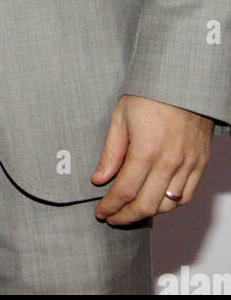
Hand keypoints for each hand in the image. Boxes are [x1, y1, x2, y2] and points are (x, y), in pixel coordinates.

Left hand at [92, 94, 213, 223]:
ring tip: (132, 210)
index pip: (125, 191)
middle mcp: (169, 162)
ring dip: (148, 213)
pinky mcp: (200, 163)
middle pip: (146, 205)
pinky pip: (187, 196)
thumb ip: (111, 152)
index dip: (111, 206)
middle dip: (126, 216)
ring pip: (168, 206)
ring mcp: (188, 164)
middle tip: (113, 217)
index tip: (101, 212)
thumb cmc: (149, 95)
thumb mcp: (120, 117)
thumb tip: (99, 178)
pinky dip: (171, 205)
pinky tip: (157, 201)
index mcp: (146, 150)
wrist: (182, 82)